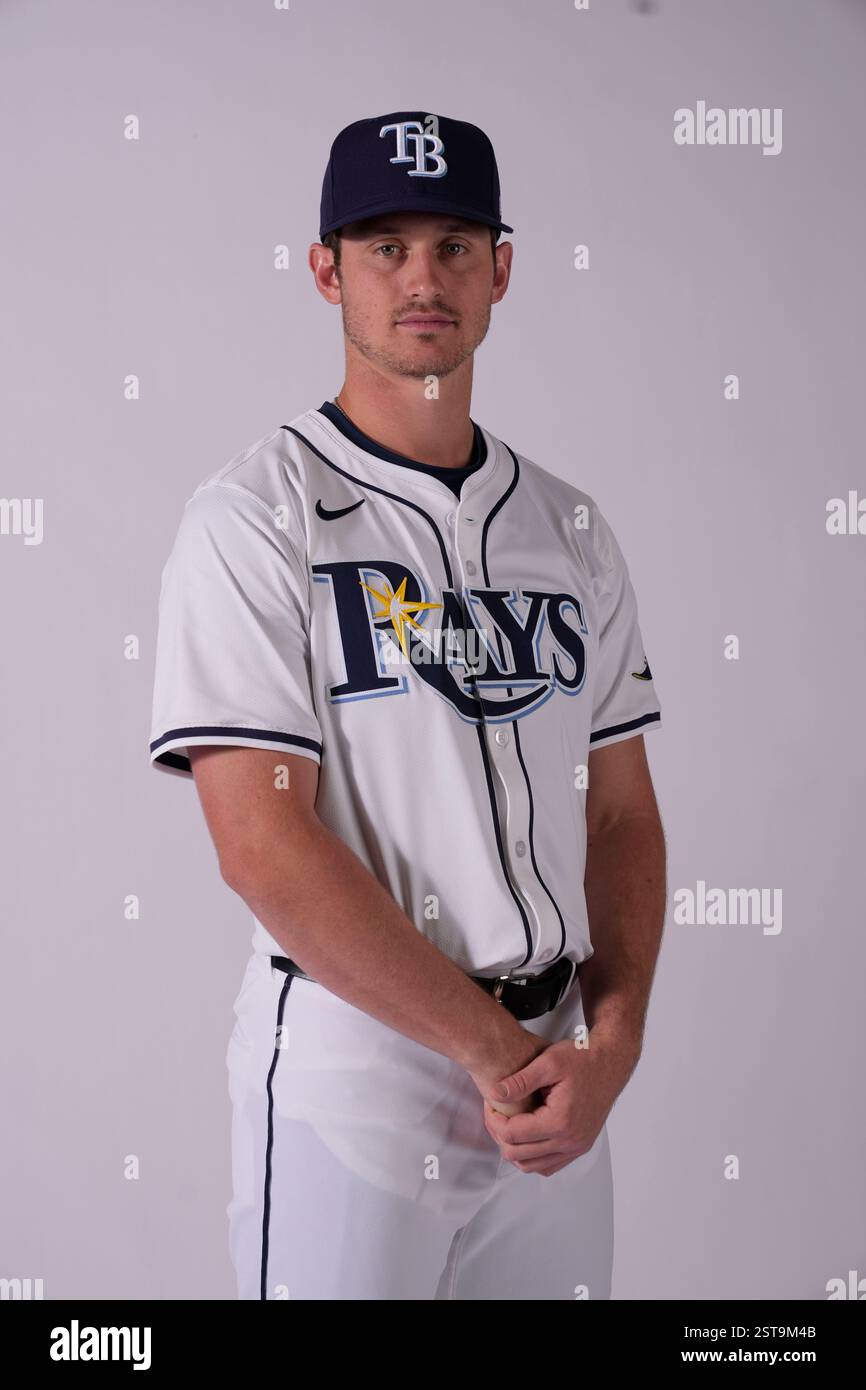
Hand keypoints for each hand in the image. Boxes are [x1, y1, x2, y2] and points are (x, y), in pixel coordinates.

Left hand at [481, 1030, 638, 1176]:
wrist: (610, 1062)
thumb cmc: (583, 1058)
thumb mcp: (548, 1062)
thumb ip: (520, 1081)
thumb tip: (494, 1093)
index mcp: (560, 1121)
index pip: (512, 1135)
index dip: (493, 1120)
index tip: (490, 1103)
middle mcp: (570, 1141)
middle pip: (518, 1154)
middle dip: (499, 1135)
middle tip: (495, 1113)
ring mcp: (577, 1147)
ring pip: (532, 1166)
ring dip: (514, 1148)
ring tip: (508, 1123)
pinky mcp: (580, 1147)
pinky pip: (549, 1166)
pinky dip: (532, 1156)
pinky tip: (526, 1133)